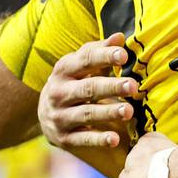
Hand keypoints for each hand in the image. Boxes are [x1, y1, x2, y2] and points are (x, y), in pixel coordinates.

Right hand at [38, 33, 138, 150]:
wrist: (44, 114)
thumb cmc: (72, 82)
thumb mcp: (80, 65)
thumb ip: (100, 52)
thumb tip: (120, 37)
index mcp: (64, 70)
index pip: (85, 60)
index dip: (105, 57)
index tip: (124, 55)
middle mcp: (58, 92)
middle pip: (88, 88)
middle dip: (111, 87)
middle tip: (133, 86)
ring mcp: (59, 116)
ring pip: (86, 114)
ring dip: (108, 112)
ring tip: (128, 111)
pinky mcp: (63, 138)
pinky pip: (82, 139)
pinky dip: (98, 139)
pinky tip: (115, 140)